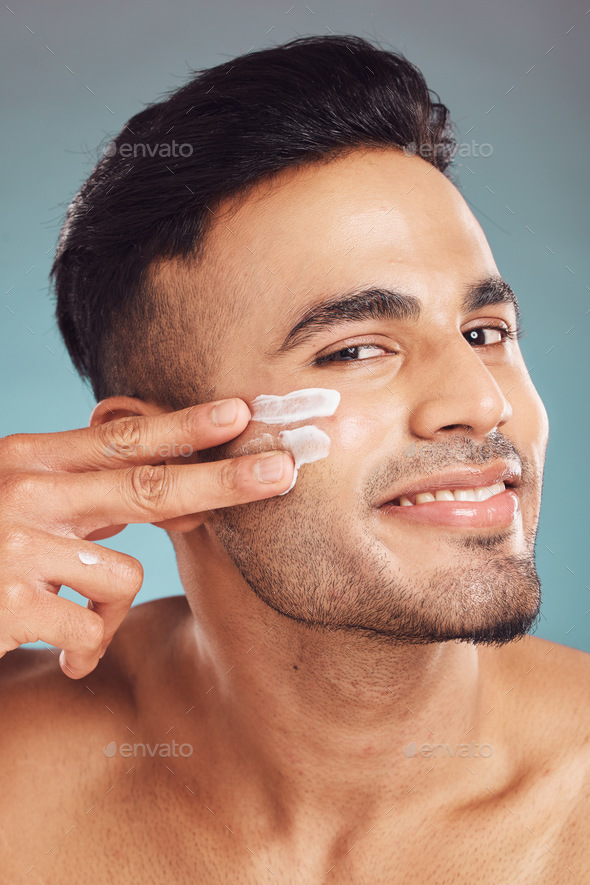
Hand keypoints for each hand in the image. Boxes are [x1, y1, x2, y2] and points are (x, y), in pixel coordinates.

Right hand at [0, 398, 292, 677]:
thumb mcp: (20, 503)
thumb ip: (84, 494)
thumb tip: (174, 488)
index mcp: (26, 459)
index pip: (118, 438)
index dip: (184, 425)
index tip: (239, 412)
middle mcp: (21, 492)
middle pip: (144, 485)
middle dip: (221, 478)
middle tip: (281, 471)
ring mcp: (12, 547)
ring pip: (123, 574)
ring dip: (111, 609)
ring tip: (77, 624)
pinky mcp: (6, 605)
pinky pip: (90, 628)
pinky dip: (86, 649)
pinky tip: (61, 655)